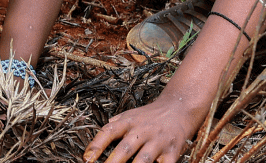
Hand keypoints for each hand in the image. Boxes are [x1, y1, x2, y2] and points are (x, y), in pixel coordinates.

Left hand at [83, 98, 205, 162]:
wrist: (179, 108)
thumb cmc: (151, 115)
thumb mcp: (131, 114)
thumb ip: (116, 124)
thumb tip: (98, 135)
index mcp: (129, 122)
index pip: (109, 131)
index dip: (96, 145)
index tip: (86, 159)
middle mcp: (142, 131)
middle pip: (125, 148)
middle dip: (113, 162)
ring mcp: (158, 142)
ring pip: (143, 159)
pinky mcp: (172, 152)